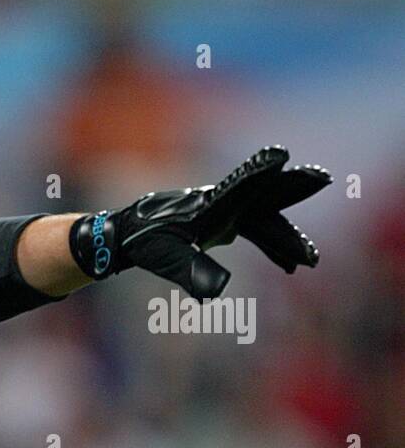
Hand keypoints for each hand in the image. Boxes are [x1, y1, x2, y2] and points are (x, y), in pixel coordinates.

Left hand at [69, 146, 329, 298]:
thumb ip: (191, 270)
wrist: (125, 238)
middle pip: (263, 195)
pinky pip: (254, 231)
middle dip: (293, 188)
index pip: (241, 185)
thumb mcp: (164, 258)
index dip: (261, 170)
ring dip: (285, 237)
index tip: (280, 154)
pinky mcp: (220, 222)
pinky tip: (286, 267)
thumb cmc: (142, 245)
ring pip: (263, 219)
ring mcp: (223, 211)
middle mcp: (220, 201)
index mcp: (209, 203)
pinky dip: (271, 246)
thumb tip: (216, 293)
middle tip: (322, 177)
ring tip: (308, 261)